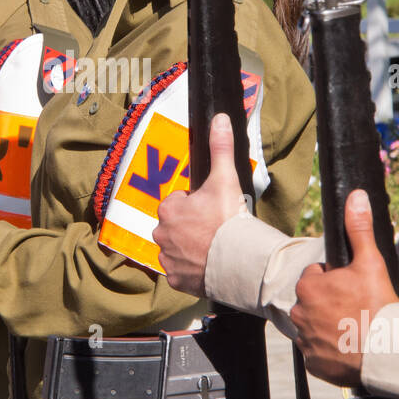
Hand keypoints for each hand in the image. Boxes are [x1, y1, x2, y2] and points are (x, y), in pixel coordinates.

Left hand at [153, 113, 249, 297]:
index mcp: (168, 209)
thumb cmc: (228, 219)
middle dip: (191, 227)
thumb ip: (220, 147)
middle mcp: (161, 234)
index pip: (179, 202)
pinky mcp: (176, 280)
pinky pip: (181, 273)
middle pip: (176, 226)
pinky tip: (209, 265)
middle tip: (215, 229)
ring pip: (177, 249)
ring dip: (190, 249)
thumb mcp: (224, 178)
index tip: (212, 210)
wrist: (238, 260)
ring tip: (214, 248)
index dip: (196, 204)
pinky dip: (192, 270)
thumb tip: (219, 118)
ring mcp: (168, 259)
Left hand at [289, 188, 397, 387]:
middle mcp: (298, 312)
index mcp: (307, 286)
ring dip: (331, 326)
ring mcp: (304, 340)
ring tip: (357, 328)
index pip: (318, 275)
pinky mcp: (313, 363)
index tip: (355, 289)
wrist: (387, 354)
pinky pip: (320, 351)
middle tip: (358, 309)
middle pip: (316, 301)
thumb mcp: (370, 262)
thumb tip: (356, 196)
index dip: (338, 280)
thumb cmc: (377, 307)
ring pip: (317, 325)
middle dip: (332, 303)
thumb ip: (359, 228)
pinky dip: (332, 349)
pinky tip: (351, 346)